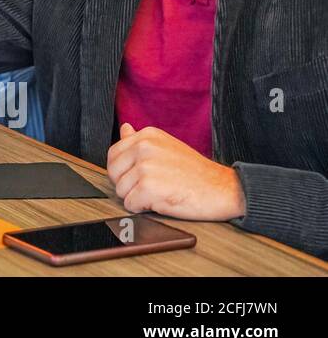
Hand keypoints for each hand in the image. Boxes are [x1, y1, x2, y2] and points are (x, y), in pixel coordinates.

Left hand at [106, 123, 246, 220]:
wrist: (223, 189)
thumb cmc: (197, 172)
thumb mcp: (168, 147)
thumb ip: (141, 140)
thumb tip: (124, 128)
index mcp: (147, 135)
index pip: (113, 154)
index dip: (123, 171)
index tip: (138, 177)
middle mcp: (144, 147)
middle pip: (114, 173)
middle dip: (127, 185)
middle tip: (150, 188)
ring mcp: (145, 167)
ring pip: (120, 191)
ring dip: (137, 198)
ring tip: (159, 193)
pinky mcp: (148, 187)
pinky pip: (130, 204)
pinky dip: (142, 209)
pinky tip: (160, 202)